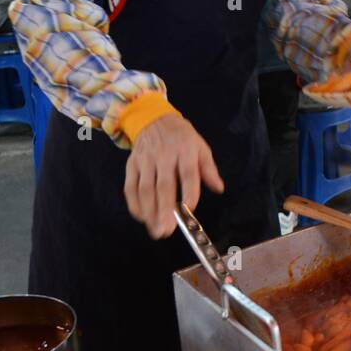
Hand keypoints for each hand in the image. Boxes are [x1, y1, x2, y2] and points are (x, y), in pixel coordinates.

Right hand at [125, 114, 223, 239]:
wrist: (155, 120)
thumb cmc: (182, 139)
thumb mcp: (201, 148)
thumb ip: (209, 170)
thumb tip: (219, 188)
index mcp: (186, 150)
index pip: (188, 173)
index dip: (189, 192)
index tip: (189, 209)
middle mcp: (164, 155)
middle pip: (163, 185)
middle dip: (164, 210)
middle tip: (166, 231)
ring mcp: (146, 160)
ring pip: (145, 189)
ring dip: (149, 211)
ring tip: (156, 230)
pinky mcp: (132, 165)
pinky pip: (130, 187)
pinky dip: (135, 204)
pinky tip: (142, 217)